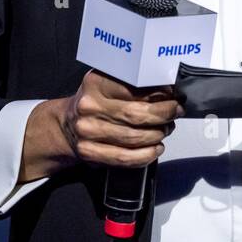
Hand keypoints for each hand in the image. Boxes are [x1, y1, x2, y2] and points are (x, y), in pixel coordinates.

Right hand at [58, 69, 184, 168]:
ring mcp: (88, 131)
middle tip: (175, 112)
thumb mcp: (107, 85)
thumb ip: (133, 86)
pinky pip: (125, 157)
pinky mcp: (90, 153)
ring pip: (135, 137)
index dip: (160, 93)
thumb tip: (168, 91)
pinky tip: (155, 148)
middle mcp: (89, 106)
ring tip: (166, 129)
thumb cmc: (95, 103)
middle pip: (137, 114)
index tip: (174, 95)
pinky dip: (146, 155)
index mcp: (95, 83)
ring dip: (158, 134)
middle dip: (164, 115)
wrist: (65, 125)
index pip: (134, 87)